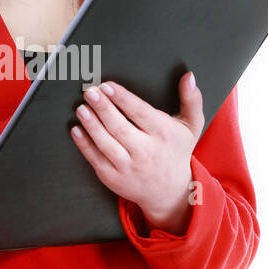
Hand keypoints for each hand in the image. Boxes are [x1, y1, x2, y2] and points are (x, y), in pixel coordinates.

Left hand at [69, 71, 204, 234]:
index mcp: (163, 134)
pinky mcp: (113, 178)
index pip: (140, 113)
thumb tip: (189, 77)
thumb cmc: (177, 152)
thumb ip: (191, 100)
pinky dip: (84, 145)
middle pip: (120, 127)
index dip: (122, 98)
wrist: (170, 192)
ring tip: (81, 108)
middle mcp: (146, 152)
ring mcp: (128, 167)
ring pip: (106, 144)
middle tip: (90, 92)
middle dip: (102, 108)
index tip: (107, 85)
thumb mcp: (191, 126)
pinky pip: (96, 159)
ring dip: (91, 125)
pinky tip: (76, 130)